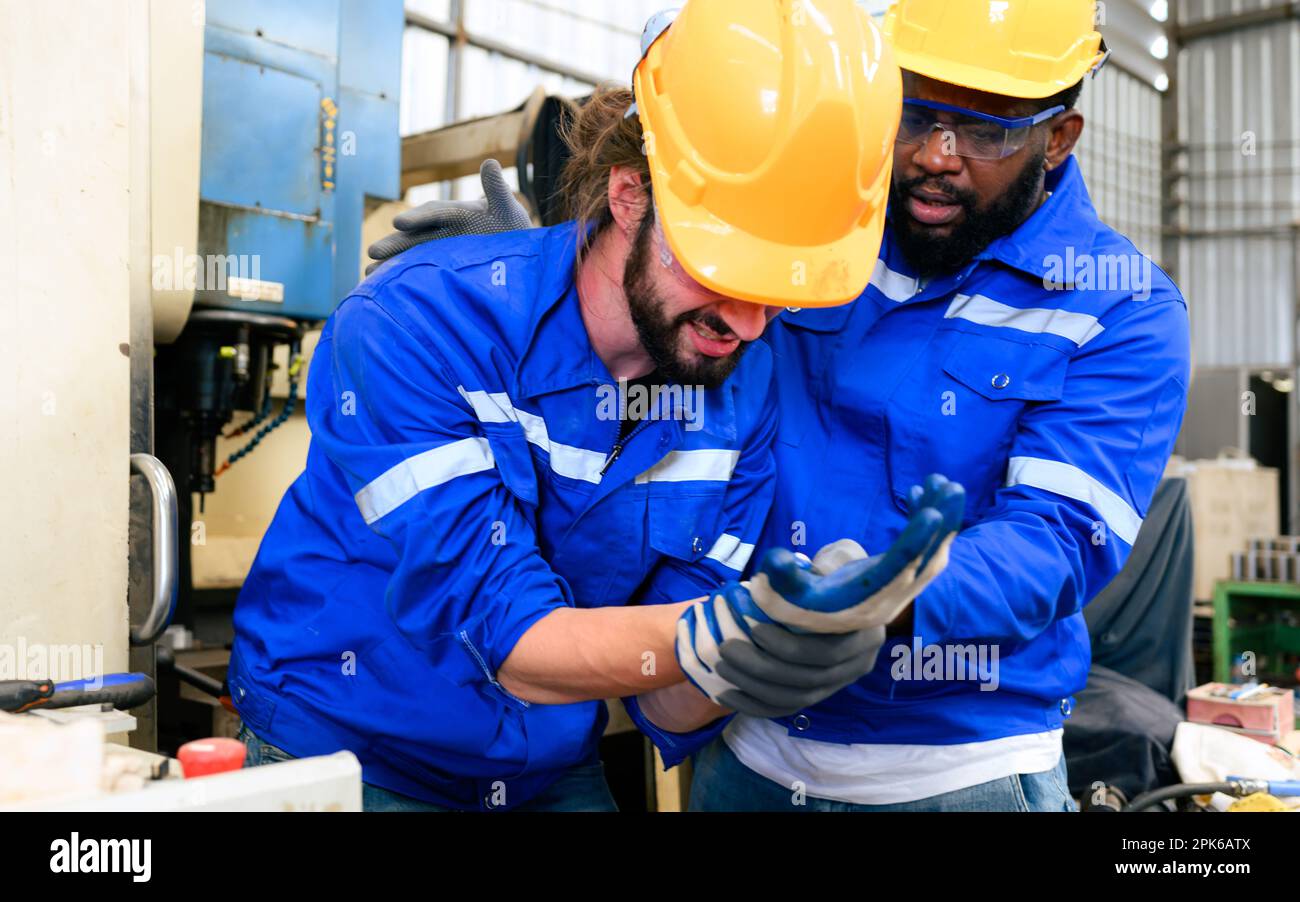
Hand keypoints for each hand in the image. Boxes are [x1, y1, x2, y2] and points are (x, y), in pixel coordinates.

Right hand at [365, 159, 532, 272]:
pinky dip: (400, 279)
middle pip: (415, 236)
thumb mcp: (508, 211)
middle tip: (373, 252)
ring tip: (369, 274)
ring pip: (411, 257)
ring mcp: (440, 252)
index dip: (417, 218)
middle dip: (395, 244)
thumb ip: (497, 191)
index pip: (434, 214)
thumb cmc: (514, 230)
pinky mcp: (440, 271)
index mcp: (458, 214)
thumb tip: (490, 162)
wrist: (520, 257)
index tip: (399, 222)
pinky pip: (418, 274)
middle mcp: (444, 232)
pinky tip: (382, 288)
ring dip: (391, 264)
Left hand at [675, 583, 886, 718]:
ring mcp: (838, 684)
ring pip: (794, 700)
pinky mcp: (818, 693)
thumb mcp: (838, 560)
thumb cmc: (842, 573)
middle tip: (725, 648)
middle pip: (807, 681)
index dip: (787, 644)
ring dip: (753, 686)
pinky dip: (753, 704)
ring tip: (721, 665)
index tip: (752, 626)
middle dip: (761, 667)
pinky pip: (784, 708)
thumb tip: (777, 564)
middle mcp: (857, 666)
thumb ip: (816, 565)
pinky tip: (724, 694)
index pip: (827, 652)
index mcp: (866, 635)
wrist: (854, 594)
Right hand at [746, 474, 964, 633]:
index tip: (933, 513)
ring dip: (942, 521)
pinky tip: (921, 494)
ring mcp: (900, 591)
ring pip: (931, 555)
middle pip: (926, 560)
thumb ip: (778, 576)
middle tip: (953, 487)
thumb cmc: (792, 605)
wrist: (806, 628)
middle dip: (943, 525)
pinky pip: (923, 550)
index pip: (898, 569)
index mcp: (866, 600)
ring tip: (945, 483)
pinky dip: (927, 525)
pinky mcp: (900, 579)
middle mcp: (891, 599)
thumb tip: (775, 559)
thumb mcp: (779, 594)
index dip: (916, 541)